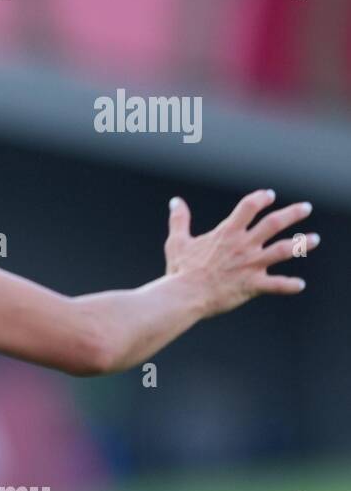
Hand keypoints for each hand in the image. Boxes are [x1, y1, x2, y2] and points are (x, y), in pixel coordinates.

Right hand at [165, 190, 317, 317]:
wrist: (184, 295)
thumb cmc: (180, 269)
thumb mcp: (177, 241)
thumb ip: (179, 220)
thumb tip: (175, 201)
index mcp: (226, 233)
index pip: (249, 207)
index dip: (261, 198)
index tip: (269, 195)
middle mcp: (243, 245)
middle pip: (273, 224)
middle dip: (292, 214)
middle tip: (306, 207)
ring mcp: (250, 264)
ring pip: (282, 250)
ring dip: (301, 244)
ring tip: (315, 239)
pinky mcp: (253, 284)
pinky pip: (277, 285)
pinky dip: (289, 285)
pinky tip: (300, 285)